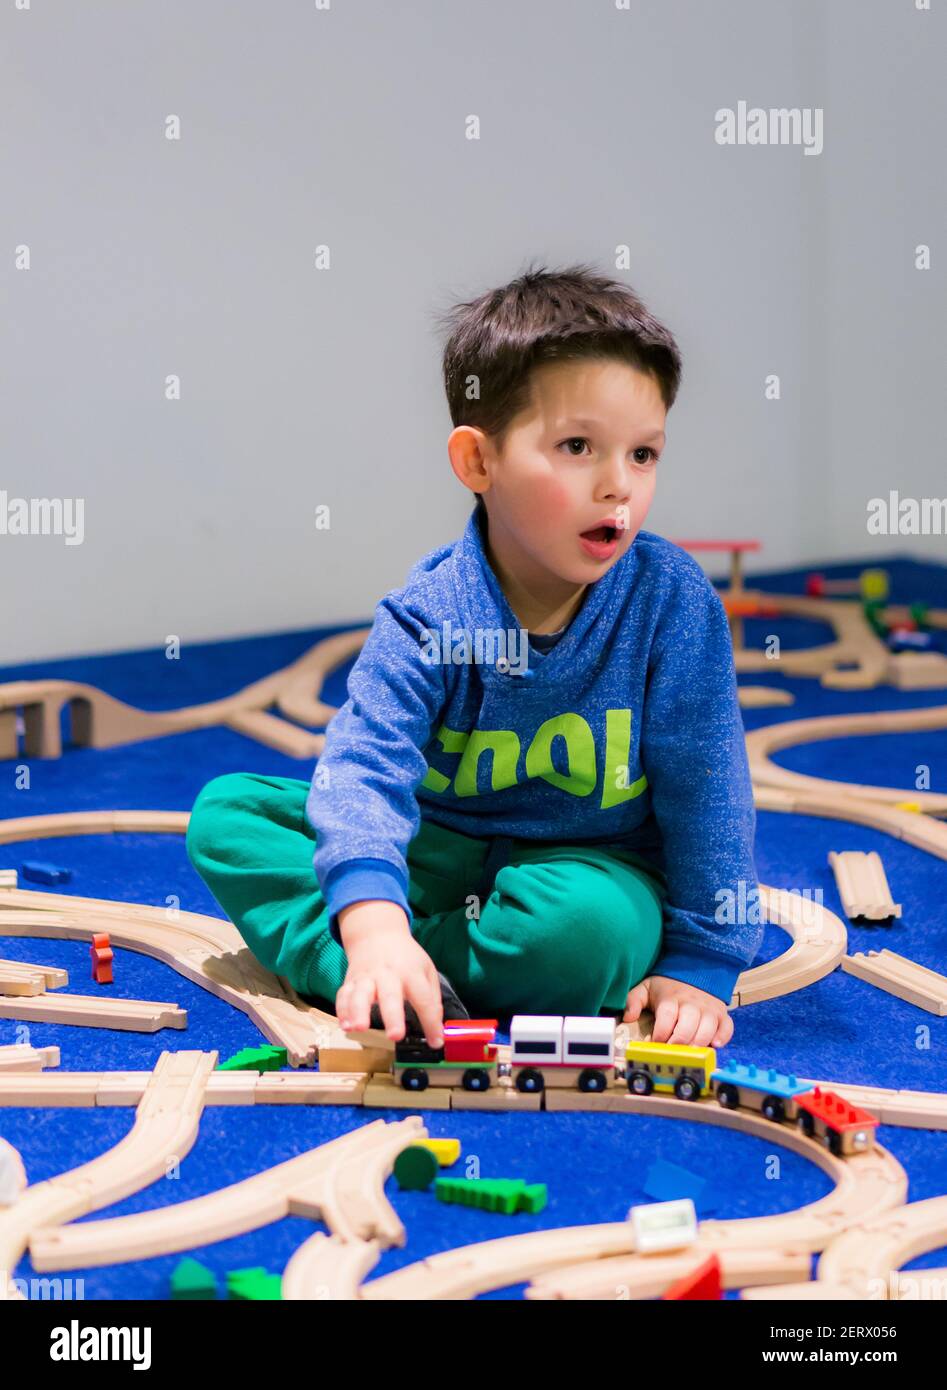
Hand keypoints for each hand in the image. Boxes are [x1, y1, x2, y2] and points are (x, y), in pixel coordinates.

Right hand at [335, 900, 442, 1047]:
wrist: (377, 934)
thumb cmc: (406, 958)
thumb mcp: (426, 970)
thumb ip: (432, 999)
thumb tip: (436, 1028)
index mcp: (411, 973)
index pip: (424, 999)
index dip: (431, 1022)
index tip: (436, 1042)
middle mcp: (388, 975)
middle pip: (390, 995)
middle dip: (392, 1016)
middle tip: (396, 1036)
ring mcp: (367, 977)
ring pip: (360, 994)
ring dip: (358, 1011)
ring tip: (359, 1028)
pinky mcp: (351, 981)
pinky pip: (343, 995)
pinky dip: (342, 1010)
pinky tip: (345, 1026)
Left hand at [623, 975, 732, 1046]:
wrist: (695, 971)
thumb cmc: (668, 986)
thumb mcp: (647, 988)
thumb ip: (633, 1001)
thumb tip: (627, 1018)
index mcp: (671, 998)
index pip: (666, 1018)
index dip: (660, 1034)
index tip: (654, 1045)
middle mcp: (691, 1004)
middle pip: (687, 1027)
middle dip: (678, 1044)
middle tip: (671, 1053)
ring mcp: (709, 1009)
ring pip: (707, 1030)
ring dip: (697, 1045)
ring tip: (689, 1054)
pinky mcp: (722, 1014)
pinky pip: (727, 1027)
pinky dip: (723, 1038)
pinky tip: (714, 1045)